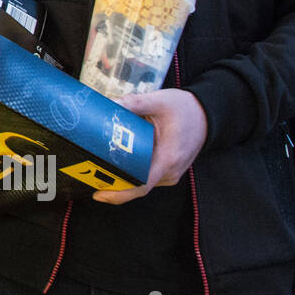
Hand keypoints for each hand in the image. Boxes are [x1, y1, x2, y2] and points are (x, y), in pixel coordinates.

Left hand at [93, 89, 207, 204]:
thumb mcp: (159, 101)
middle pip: (136, 186)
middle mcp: (169, 172)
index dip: (119, 193)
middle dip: (112, 183)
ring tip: (95, 168)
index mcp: (167, 159)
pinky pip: (145, 177)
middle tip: (87, 174)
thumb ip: (134, 103)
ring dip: (120, 178)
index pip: (141, 185)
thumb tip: (110, 105)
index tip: (99, 193)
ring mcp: (169, 174)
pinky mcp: (166, 171)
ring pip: (140, 183)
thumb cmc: (185, 109)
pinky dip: (130, 173)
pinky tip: (114, 163)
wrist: (207, 114)